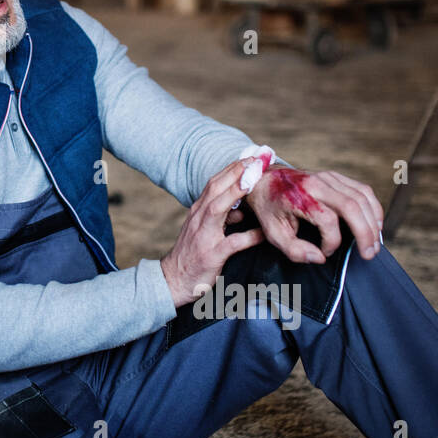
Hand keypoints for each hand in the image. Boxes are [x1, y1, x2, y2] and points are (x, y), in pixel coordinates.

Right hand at [161, 158, 268, 308]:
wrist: (173, 280)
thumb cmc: (192, 254)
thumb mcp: (203, 230)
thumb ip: (221, 218)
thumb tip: (241, 210)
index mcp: (198, 211)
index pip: (214, 182)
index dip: (232, 168)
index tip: (250, 157)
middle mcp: (199, 218)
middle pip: (215, 188)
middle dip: (236, 172)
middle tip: (255, 159)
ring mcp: (204, 236)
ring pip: (218, 208)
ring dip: (236, 192)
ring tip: (254, 180)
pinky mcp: (212, 255)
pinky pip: (233, 243)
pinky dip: (249, 236)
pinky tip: (263, 233)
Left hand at [244, 167, 383, 263]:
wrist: (263, 180)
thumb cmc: (269, 208)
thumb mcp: (272, 233)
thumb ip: (294, 250)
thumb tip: (320, 258)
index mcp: (300, 197)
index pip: (327, 221)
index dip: (332, 242)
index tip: (325, 253)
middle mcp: (317, 183)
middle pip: (352, 207)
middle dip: (365, 233)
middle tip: (369, 254)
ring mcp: (328, 177)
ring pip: (362, 197)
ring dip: (373, 222)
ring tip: (375, 244)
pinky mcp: (335, 176)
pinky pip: (363, 190)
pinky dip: (373, 208)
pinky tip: (374, 224)